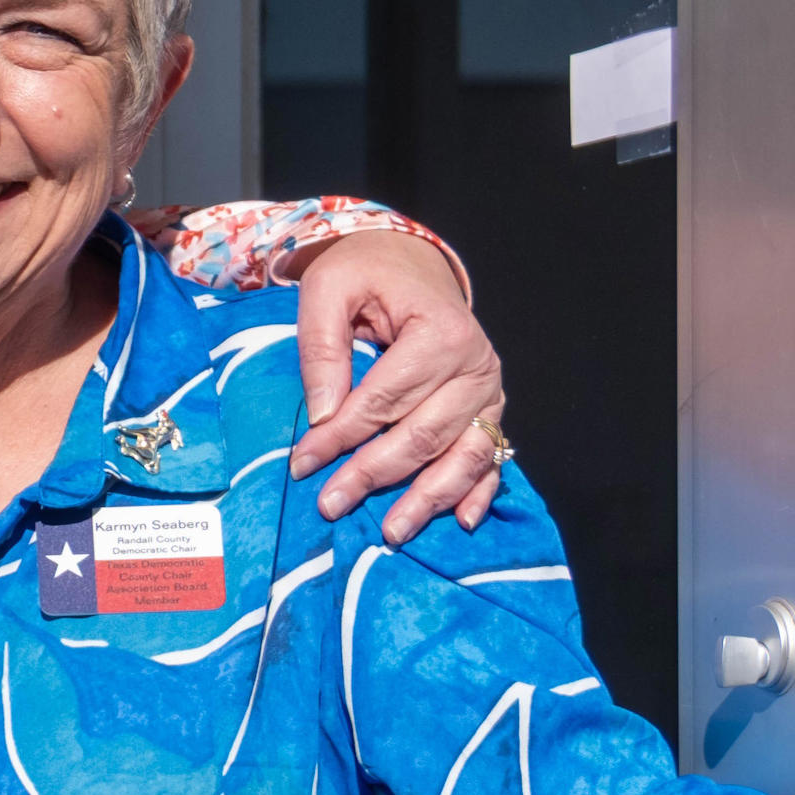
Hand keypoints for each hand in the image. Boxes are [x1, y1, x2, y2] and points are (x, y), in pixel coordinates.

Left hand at [282, 231, 507, 542]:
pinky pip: (492, 456)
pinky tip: (460, 521)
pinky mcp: (492, 408)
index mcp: (440, 331)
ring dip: (428, 498)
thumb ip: (322, 347)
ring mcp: (489, 390)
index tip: (302, 463)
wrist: (411, 262)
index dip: (341, 437)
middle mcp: (476, 364)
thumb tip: (323, 416)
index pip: (384, 400)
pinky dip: (478, 491)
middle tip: (331, 505)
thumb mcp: (329, 288)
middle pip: (423, 434)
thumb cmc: (367, 273)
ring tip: (392, 532)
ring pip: (462, 455)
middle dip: (374, 475)